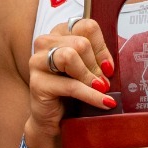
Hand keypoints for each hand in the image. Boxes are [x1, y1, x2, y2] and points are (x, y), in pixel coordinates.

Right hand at [22, 19, 114, 147]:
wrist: (55, 119)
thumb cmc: (71, 92)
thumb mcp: (87, 70)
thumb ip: (98, 59)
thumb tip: (110, 64)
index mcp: (59, 34)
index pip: (86, 27)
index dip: (101, 46)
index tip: (108, 66)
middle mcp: (45, 43)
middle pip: (80, 43)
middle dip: (96, 65)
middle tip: (104, 81)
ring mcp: (37, 61)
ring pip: (70, 56)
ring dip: (90, 76)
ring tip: (101, 88)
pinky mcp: (37, 83)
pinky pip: (70, 85)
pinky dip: (91, 95)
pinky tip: (104, 102)